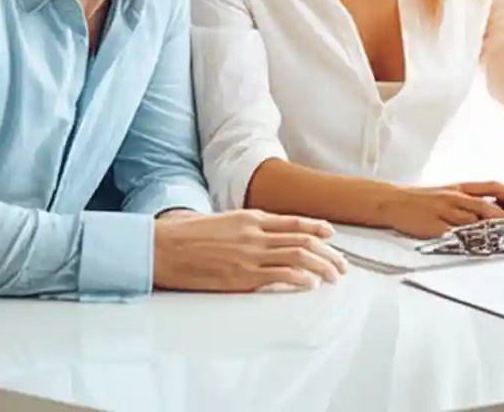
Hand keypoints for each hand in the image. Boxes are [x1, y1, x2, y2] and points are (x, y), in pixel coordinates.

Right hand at [153, 210, 347, 291]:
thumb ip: (246, 228)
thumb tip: (264, 236)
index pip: (293, 222)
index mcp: (250, 218)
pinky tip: (310, 284)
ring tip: (334, 276)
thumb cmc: (186, 236)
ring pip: (298, 257)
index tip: (331, 235)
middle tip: (342, 264)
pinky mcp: (242, 276)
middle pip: (304, 240)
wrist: (162, 247)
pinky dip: (300, 279)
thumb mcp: (222, 222)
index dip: (316, 228)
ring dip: (322, 267)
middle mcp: (255, 233)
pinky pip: (280, 275)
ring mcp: (250, 254)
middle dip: (328, 253)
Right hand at [383, 181, 503, 238]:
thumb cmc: (425, 199)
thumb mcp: (451, 192)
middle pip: (489, 207)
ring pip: (475, 222)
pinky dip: (471, 241)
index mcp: (462, 187)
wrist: (393, 201)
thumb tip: (500, 209)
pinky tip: (482, 247)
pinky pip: (456, 235)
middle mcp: (456, 197)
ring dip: (495, 231)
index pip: (494, 186)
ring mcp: (446, 212)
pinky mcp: (435, 227)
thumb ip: (473, 199)